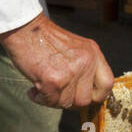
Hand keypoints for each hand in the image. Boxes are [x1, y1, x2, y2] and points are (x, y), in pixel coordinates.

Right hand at [0, 13, 114, 108]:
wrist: (25, 28)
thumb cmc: (45, 39)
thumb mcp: (75, 48)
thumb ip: (84, 67)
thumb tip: (87, 94)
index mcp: (93, 53)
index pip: (107, 84)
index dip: (97, 96)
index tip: (84, 97)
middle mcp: (85, 62)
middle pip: (85, 99)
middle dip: (69, 100)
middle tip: (56, 93)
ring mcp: (71, 72)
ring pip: (66, 103)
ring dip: (52, 99)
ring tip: (42, 86)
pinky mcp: (54, 80)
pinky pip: (50, 102)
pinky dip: (39, 98)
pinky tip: (33, 89)